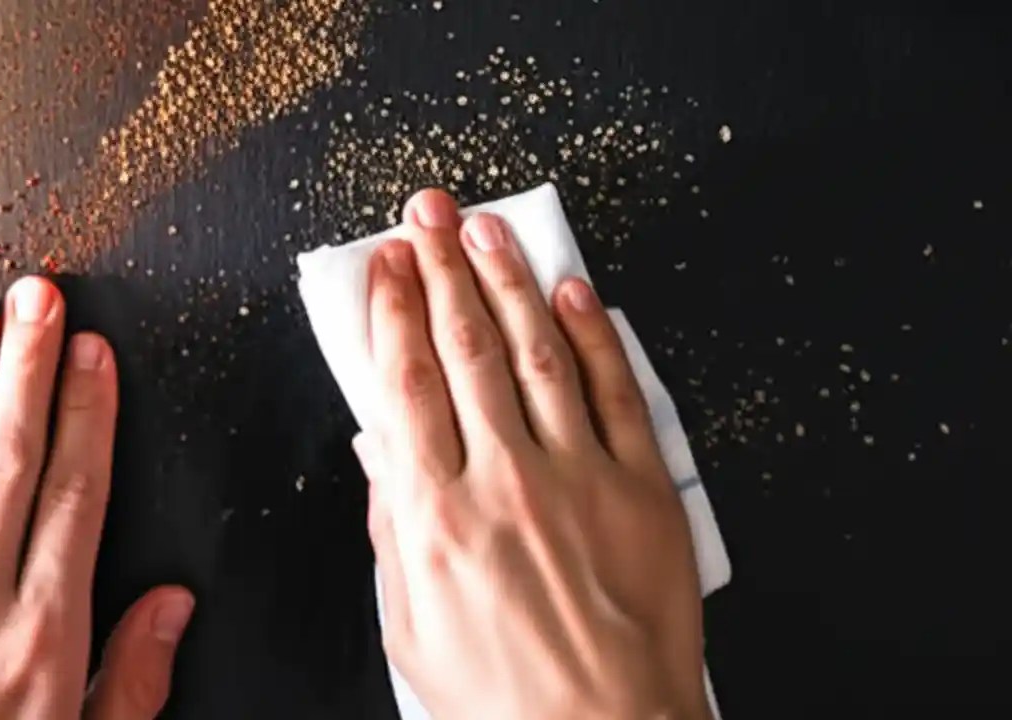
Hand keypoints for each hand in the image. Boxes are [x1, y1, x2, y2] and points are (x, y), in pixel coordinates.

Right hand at [356, 191, 709, 718]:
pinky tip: (571, 292)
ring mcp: (578, 477)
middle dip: (440, 269)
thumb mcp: (408, 624)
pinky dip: (590, 337)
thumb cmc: (503, 695)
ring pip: (535, 354)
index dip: (392, 311)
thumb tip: (382, 452)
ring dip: (508, 282)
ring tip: (488, 231)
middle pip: (464, 350)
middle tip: (429, 215)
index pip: (405, 383)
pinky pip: (615, 392)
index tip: (385, 264)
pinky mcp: (641, 487)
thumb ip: (392, 529)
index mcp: (436, 514)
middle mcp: (503, 481)